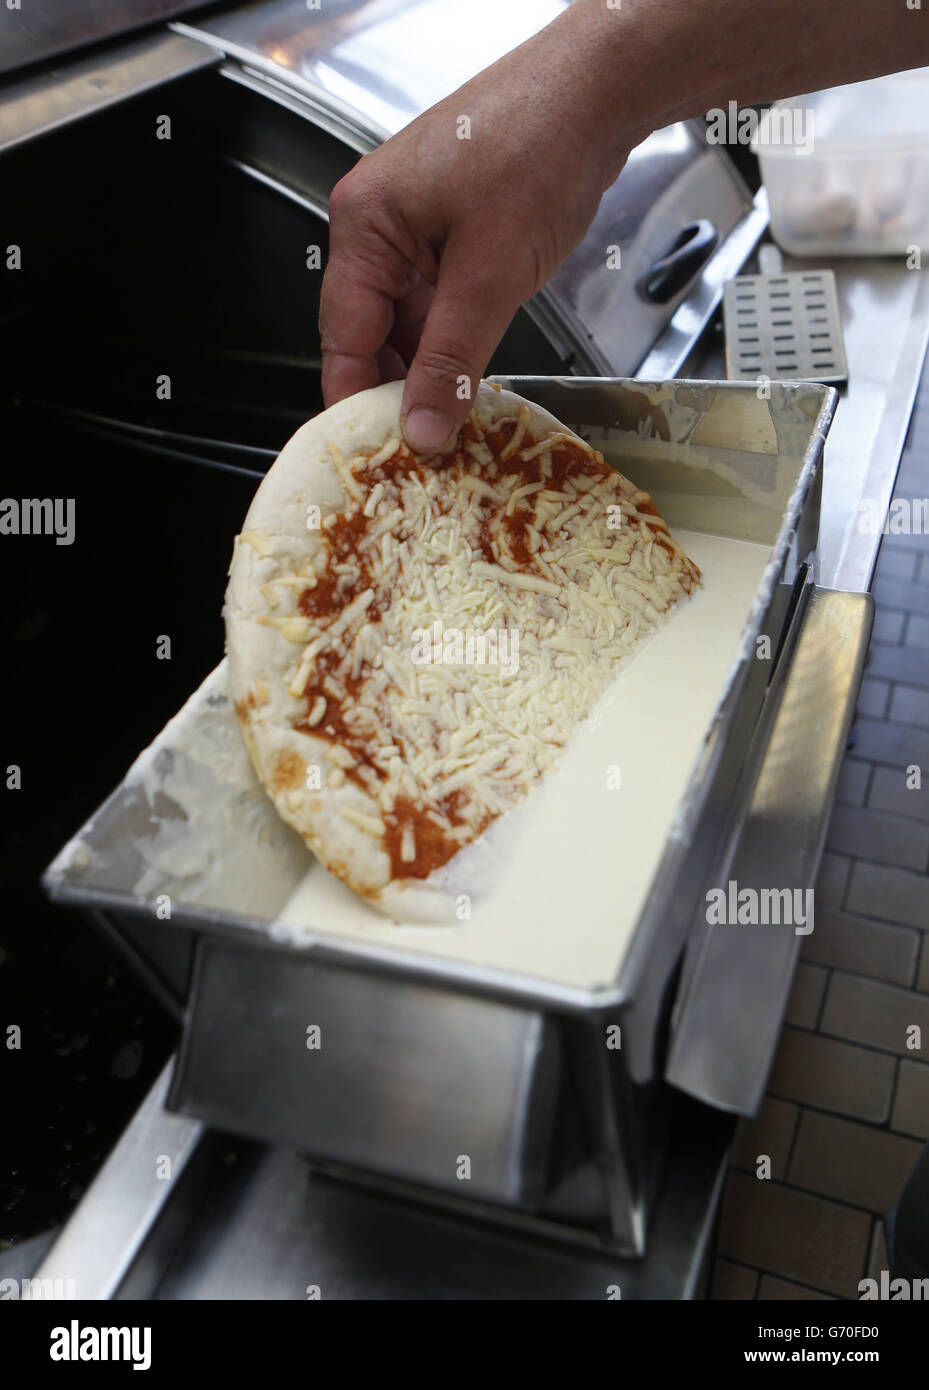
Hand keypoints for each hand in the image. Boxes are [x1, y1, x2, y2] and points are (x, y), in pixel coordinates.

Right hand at [320, 7, 631, 452]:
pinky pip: (439, 307)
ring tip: (448, 427)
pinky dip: (452, 346)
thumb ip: (453, 361)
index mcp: (364, 224)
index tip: (375, 455)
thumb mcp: (491, 274)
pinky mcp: (453, 236)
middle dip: (394, 393)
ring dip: (428, 373)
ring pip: (408, 326)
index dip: (356, 401)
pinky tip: (468, 385)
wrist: (597, 92)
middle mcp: (379, 226)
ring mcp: (416, 231)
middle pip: (369, 334)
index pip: (341, 336)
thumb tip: (423, 426)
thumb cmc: (538, 147)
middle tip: (419, 452)